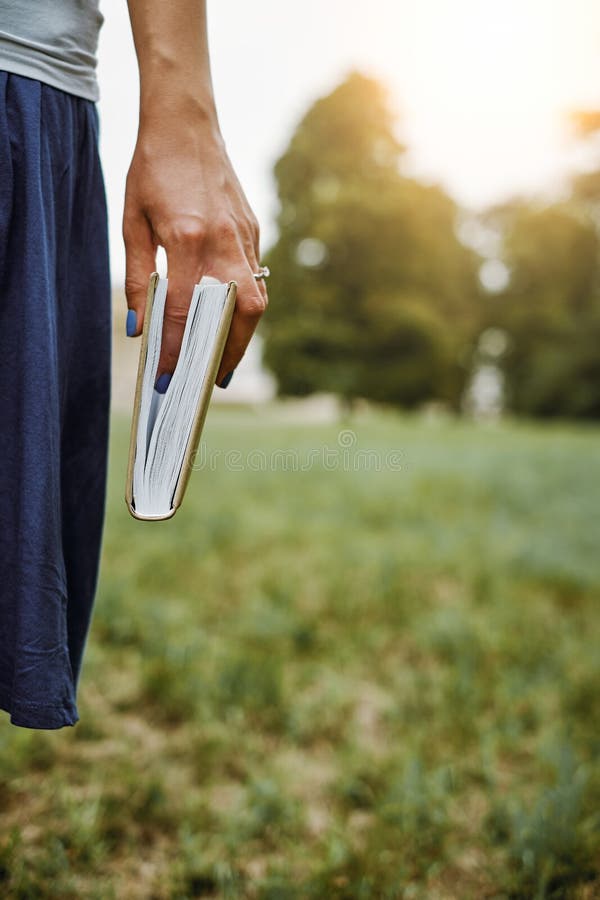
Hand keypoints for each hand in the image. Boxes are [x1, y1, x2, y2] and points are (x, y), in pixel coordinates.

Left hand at [122, 122, 267, 385]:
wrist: (187, 124)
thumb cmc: (153, 170)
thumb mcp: (132, 223)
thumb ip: (139, 278)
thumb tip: (140, 328)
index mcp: (186, 239)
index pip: (183, 312)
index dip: (174, 351)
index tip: (165, 378)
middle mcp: (222, 242)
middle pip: (236, 316)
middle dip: (225, 356)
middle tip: (210, 381)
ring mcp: (245, 238)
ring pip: (255, 302)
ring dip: (243, 337)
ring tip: (224, 361)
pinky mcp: (254, 232)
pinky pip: (256, 280)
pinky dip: (246, 308)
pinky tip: (231, 321)